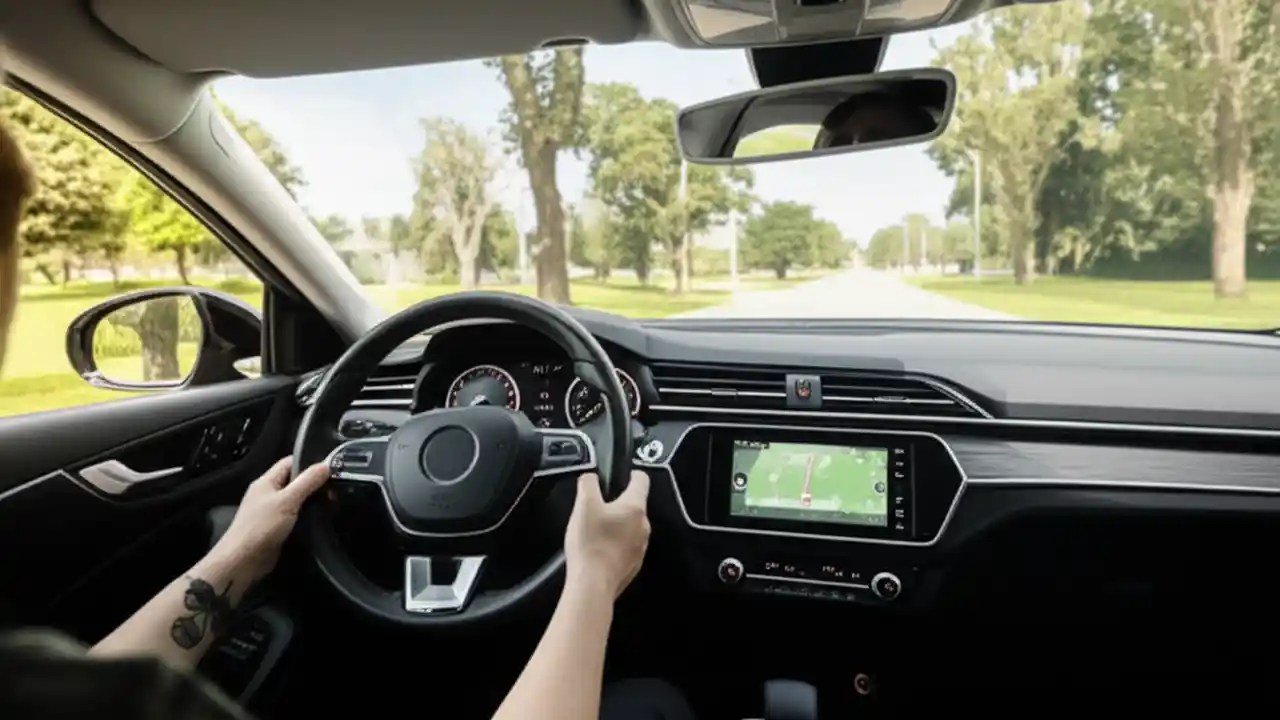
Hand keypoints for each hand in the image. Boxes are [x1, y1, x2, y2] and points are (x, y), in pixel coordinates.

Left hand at [204, 457, 328, 586]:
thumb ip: (307, 482)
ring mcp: (272, 511)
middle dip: (315, 483)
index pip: (290, 462)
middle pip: (295, 480)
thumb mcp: (287, 501)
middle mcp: (269, 493)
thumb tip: (326, 465)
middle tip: (336, 490)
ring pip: (297, 499)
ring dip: (313, 500)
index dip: (310, 462)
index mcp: (267, 481)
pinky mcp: (277, 527)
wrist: (243, 561)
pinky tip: (322, 518)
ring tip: (334, 503)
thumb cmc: (262, 527)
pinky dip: (308, 515)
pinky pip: (296, 515)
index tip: (332, 467)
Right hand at [564, 470, 650, 599]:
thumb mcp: (583, 504)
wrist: (593, 584)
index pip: (642, 479)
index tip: (618, 477)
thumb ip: (588, 483)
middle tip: (595, 509)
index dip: (629, 474)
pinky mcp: (634, 564)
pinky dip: (615, 545)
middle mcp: (644, 525)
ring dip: (616, 525)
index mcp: (635, 507)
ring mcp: (641, 547)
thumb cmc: (590, 542)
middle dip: (617, 504)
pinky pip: (626, 547)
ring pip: (630, 527)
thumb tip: (591, 477)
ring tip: (594, 531)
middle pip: (634, 505)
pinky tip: (598, 550)